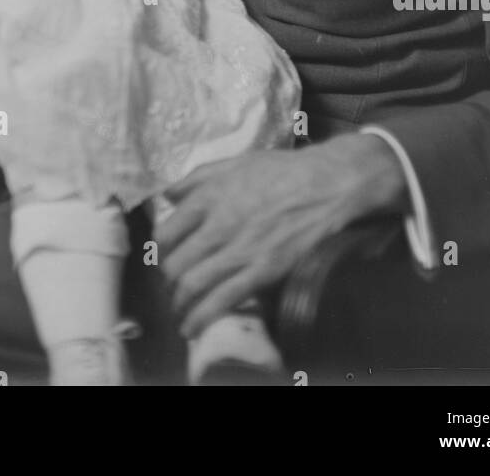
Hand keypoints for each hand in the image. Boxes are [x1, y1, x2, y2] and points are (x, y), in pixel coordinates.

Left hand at [157, 134, 408, 337]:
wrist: (327, 185)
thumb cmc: (283, 171)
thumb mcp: (236, 163)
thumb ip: (198, 177)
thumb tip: (169, 193)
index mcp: (209, 196)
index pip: (167, 232)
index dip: (162, 250)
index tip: (167, 256)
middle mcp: (218, 225)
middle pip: (175, 263)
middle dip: (169, 281)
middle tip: (174, 286)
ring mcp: (239, 250)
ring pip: (192, 285)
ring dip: (180, 304)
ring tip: (180, 311)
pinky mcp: (262, 272)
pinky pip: (223, 300)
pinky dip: (202, 317)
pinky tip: (193, 326)